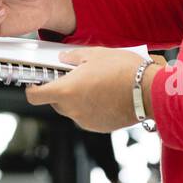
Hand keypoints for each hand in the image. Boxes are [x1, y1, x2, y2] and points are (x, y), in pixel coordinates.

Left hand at [25, 47, 150, 132]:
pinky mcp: (99, 127)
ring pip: (72, 109)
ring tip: (95, 83)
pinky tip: (105, 95)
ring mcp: (86, 121)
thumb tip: (63, 59)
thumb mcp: (95, 54)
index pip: (35, 97)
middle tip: (75, 76)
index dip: (32, 89)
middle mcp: (73, 110)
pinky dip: (91, 107)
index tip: (36, 83)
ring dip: (77, 99)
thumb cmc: (123, 70)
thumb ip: (73, 57)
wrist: (149, 92)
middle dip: (61, 90)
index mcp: (66, 91)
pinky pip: (87, 116)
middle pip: (55, 102)